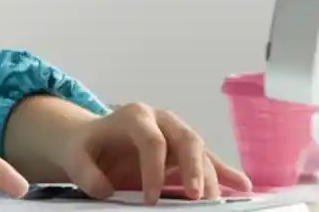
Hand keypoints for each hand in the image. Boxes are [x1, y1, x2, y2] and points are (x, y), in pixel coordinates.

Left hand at [55, 102, 252, 204]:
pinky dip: (226, 173)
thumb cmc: (86, 146)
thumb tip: (105, 190)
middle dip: (194, 168)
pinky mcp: (185, 151)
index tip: (150, 199)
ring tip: (213, 204)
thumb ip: (86, 172)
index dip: (154, 170)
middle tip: (195, 197)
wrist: (90, 141)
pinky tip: (243, 187)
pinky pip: (209, 160)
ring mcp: (176, 134)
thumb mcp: (75, 155)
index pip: (151, 140)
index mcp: (134, 115)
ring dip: (210, 178)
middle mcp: (161, 120)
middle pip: (186, 139)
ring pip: (202, 152)